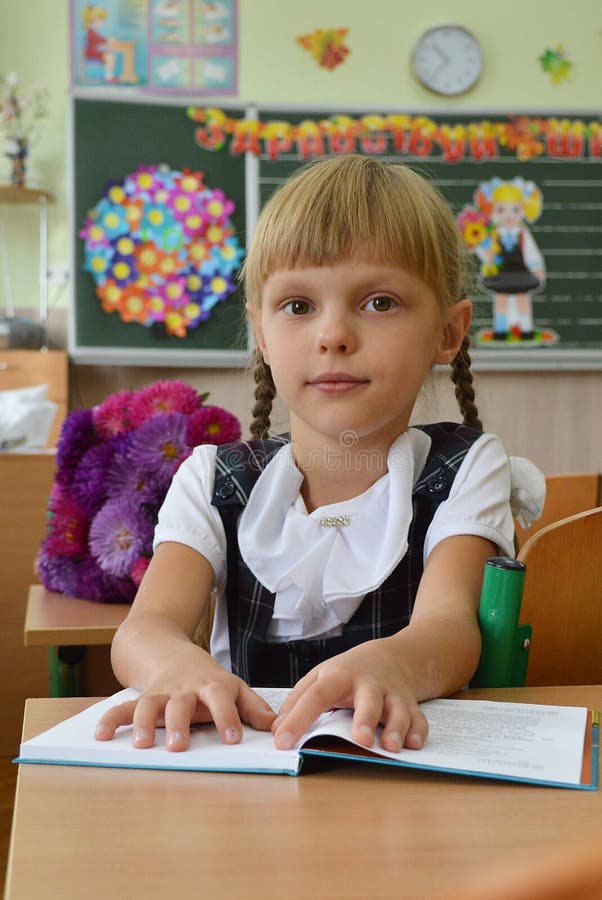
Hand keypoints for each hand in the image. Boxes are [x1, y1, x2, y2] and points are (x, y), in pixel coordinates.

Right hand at [94, 655, 275, 751]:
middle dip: (180, 724)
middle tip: (179, 747)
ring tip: (141, 745)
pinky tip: (101, 735)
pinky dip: (110, 720)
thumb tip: (280, 728)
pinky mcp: (139, 696)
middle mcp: (184, 688)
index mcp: (211, 685)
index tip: (233, 738)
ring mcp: (160, 692)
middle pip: (181, 703)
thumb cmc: (205, 677)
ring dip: (144, 723)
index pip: (222, 697)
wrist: (164, 647)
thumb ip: (254, 708)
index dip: (228, 715)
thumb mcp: (232, 686)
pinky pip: (122, 707)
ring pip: (149, 704)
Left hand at [271, 638, 427, 752]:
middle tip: (360, 739)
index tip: (282, 741)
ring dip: (395, 728)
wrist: (390, 657)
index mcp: (338, 677)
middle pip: (367, 700)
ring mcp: (391, 695)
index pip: (315, 697)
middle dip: (364, 719)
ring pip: (398, 710)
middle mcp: (367, 685)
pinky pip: (418, 719)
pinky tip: (414, 745)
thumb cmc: (348, 673)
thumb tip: (276, 729)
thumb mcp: (319, 678)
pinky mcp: (410, 705)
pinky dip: (418, 732)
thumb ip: (297, 701)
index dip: (298, 718)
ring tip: (390, 746)